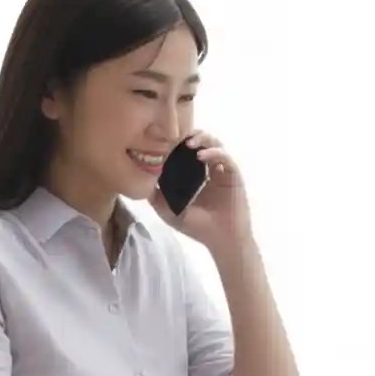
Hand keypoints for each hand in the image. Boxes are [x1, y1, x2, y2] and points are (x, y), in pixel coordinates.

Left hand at [149, 130, 251, 251]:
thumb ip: (156, 196)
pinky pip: (225, 157)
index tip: (163, 141)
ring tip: (188, 143)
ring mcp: (222, 170)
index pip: (186, 151)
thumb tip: (141, 180)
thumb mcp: (170, 211)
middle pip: (201, 142)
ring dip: (202, 138)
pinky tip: (201, 156)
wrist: (222, 241)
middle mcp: (210, 169)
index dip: (176, 143)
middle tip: (176, 136)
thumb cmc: (198, 228)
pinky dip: (213, 152)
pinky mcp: (233, 174)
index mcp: (195, 175)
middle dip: (189, 135)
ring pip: (215, 143)